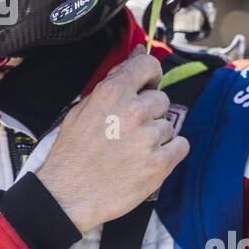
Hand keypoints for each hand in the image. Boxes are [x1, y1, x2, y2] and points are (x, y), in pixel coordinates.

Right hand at [35, 45, 189, 233]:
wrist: (67, 194)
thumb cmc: (72, 152)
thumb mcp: (82, 108)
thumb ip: (114, 79)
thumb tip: (139, 53)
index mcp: (112, 93)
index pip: (149, 66)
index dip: (150, 76)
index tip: (146, 87)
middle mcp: (134, 111)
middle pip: (161, 99)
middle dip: (149, 113)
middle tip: (128, 131)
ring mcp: (149, 138)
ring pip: (168, 125)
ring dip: (156, 136)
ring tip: (131, 151)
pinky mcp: (160, 164)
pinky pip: (180, 146)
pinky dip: (169, 153)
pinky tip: (147, 160)